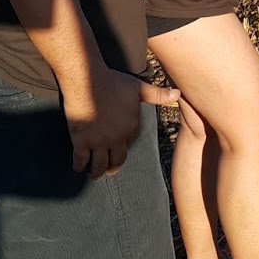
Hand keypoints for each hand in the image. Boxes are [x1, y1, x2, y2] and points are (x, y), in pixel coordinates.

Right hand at [61, 69, 179, 178]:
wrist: (88, 82)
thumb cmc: (113, 82)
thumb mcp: (138, 88)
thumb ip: (157, 95)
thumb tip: (178, 93)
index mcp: (130, 127)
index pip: (129, 142)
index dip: (124, 144)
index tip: (120, 147)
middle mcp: (116, 139)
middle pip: (116, 159)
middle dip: (113, 167)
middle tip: (111, 171)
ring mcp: (98, 142)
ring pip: (99, 164)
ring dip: (97, 172)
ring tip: (95, 176)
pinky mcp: (81, 141)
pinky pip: (81, 160)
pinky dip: (80, 166)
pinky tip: (79, 168)